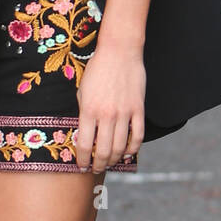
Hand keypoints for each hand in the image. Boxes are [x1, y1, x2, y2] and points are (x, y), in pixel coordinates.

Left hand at [74, 42, 144, 172]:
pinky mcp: (138, 110)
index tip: (81, 166)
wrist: (119, 51)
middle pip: (103, 150)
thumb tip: (83, 133)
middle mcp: (107, 115)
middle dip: (98, 164)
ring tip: (109, 162)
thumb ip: (83, 111)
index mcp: (89, 109)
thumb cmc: (97, 69)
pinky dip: (132, 149)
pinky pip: (137, 136)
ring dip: (113, 159)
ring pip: (120, 147)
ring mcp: (124, 113)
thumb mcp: (82, 89)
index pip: (84, 144)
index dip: (82, 159)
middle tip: (95, 169)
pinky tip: (126, 152)